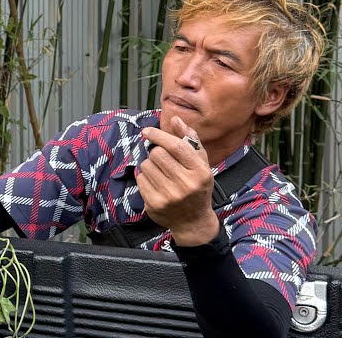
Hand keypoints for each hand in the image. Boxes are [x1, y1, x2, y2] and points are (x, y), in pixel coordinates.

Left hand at [137, 116, 218, 245]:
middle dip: (156, 153)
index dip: (159, 135)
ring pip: (146, 165)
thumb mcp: (201, 163)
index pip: (176, 146)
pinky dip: (144, 178)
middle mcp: (186, 184)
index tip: (147, 131)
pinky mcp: (155, 204)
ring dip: (150, 166)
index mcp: (200, 172)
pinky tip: (156, 185)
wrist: (193, 221)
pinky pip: (140, 179)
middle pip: (157, 154)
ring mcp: (170, 196)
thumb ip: (190, 140)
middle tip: (162, 161)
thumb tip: (176, 119)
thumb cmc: (197, 186)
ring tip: (161, 174)